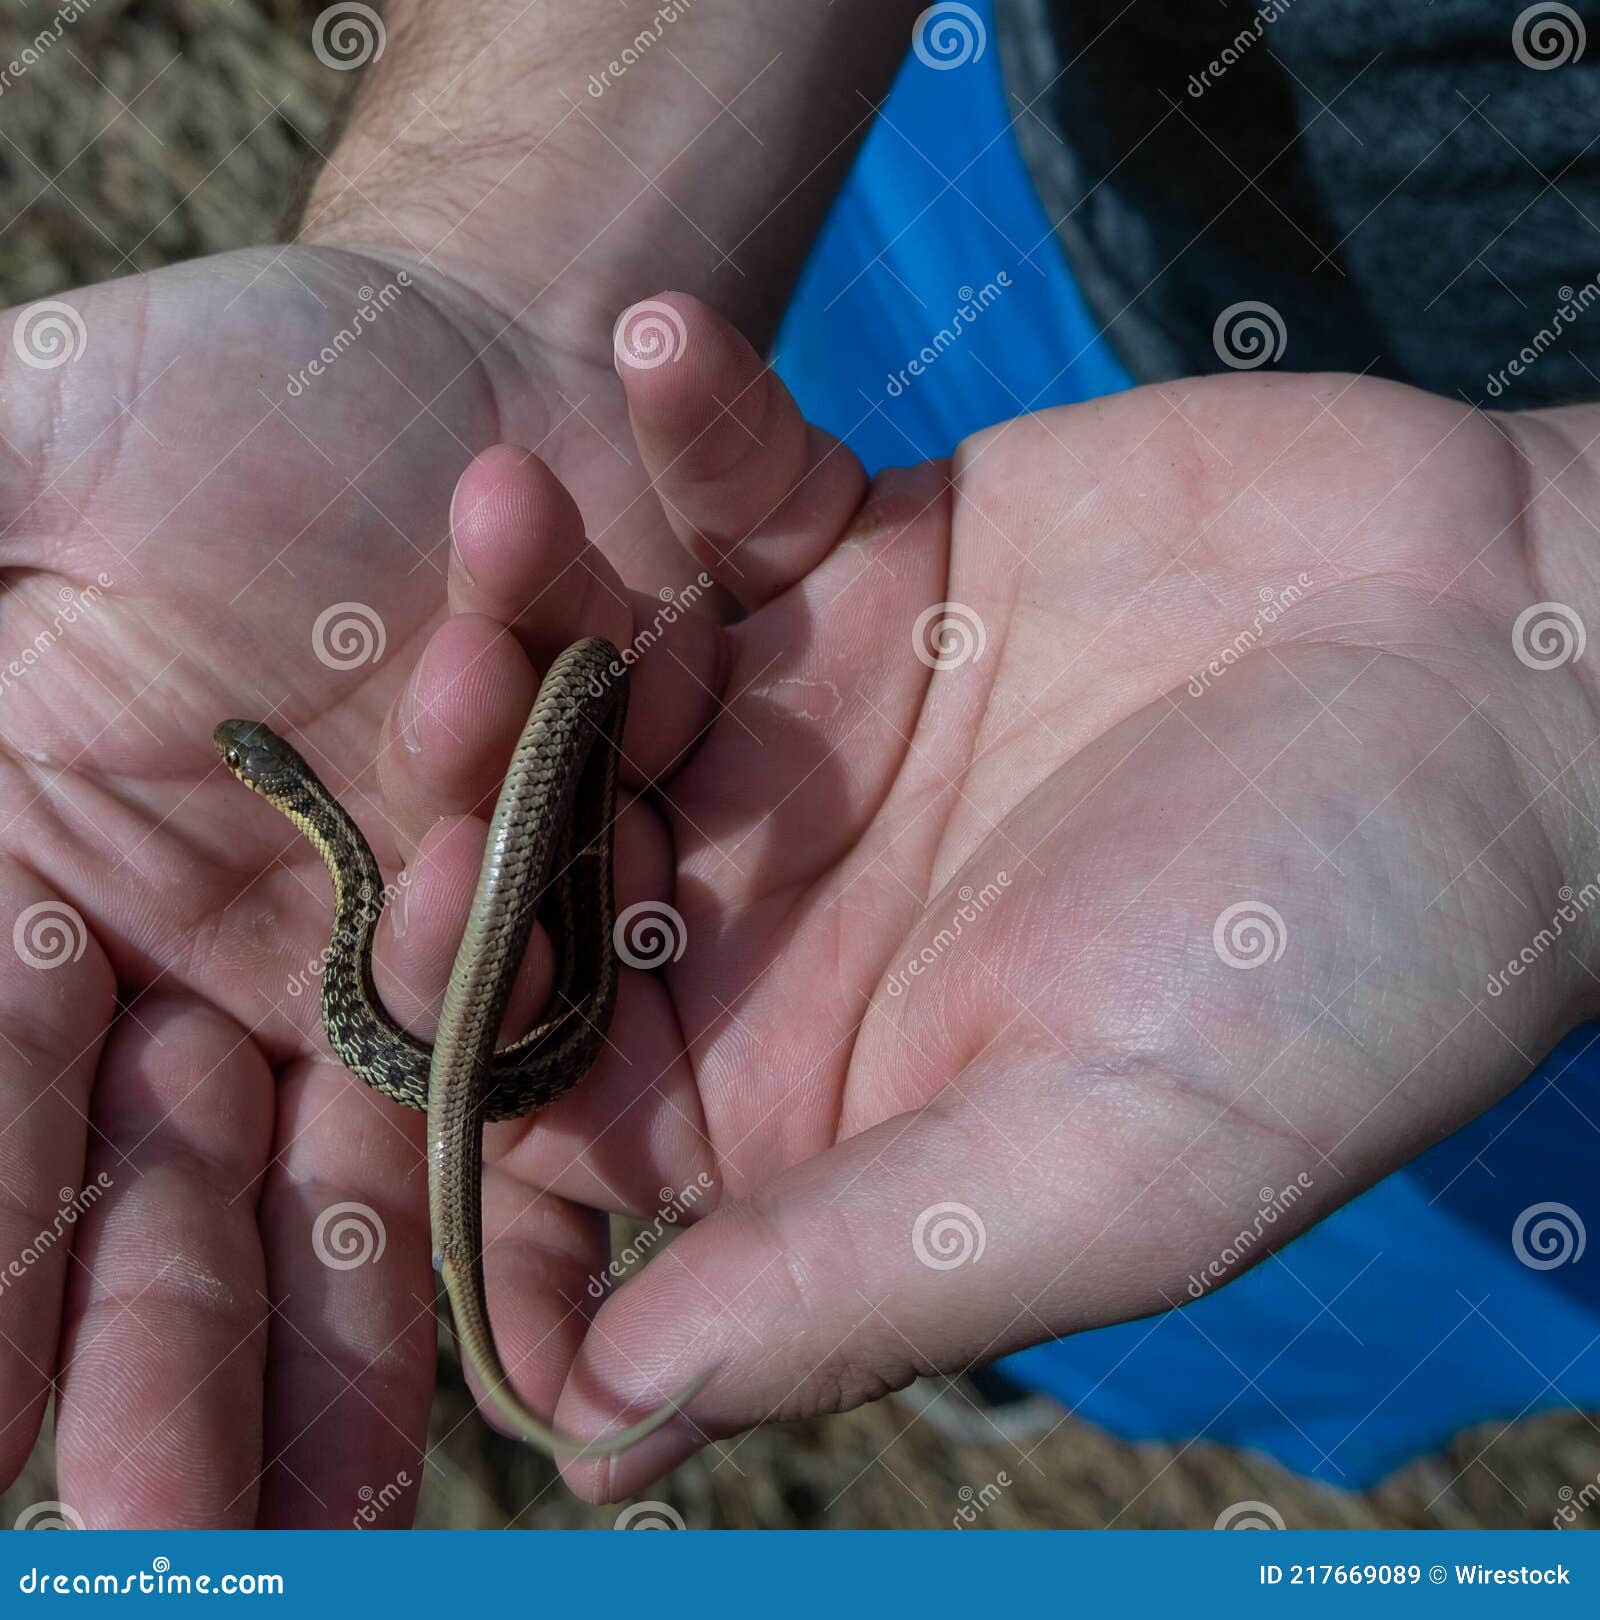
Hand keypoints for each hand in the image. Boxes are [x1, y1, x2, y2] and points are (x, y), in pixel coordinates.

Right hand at [0, 242, 703, 1527]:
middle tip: (164, 1538)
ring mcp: (392, 962)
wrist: (498, 383)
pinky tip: (539, 1368)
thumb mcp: (33, 444)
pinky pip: (534, 1098)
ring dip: (336, 1349)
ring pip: (352, 1180)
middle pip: (166, 1182)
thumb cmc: (257, 384)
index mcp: (48, 857)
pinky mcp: (551, 938)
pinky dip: (529, 1229)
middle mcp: (215, 952)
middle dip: (156, 1358)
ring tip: (344, 1522)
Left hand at [389, 295, 1599, 1502]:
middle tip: (449, 701)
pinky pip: (738, 489)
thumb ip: (845, 1285)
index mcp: (805, 1094)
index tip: (421, 963)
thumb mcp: (1107, 1170)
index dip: (471, 1047)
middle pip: (545, 866)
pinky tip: (655, 341)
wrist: (1519, 687)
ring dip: (537, 602)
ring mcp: (812, 731)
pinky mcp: (875, 561)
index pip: (564, 1106)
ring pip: (597, 672)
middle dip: (477, 796)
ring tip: (508, 521)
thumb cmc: (1349, 969)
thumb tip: (604, 1430)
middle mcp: (781, 915)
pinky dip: (696, 422)